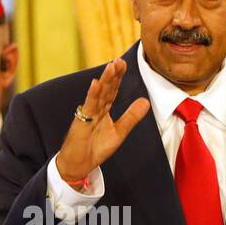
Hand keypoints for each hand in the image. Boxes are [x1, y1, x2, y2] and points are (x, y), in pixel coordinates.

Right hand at [54, 57, 151, 187]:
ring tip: (111, 66)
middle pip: (105, 88)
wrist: (79, 164)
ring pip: (98, 94)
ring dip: (104, 80)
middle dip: (112, 74)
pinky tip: (96, 84)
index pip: (112, 90)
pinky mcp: (81, 123)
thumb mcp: (119, 132)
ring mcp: (88, 115)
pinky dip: (92, 95)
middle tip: (119, 60)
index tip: (124, 63)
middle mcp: (95, 109)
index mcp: (104, 110)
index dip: (118, 77)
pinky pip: (88, 107)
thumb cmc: (95, 148)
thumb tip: (146, 101)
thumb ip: (131, 117)